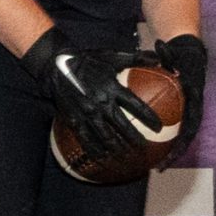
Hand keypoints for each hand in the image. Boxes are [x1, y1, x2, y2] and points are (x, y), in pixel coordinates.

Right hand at [21, 28, 165, 166]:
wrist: (56, 67)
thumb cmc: (87, 61)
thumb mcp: (111, 56)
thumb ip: (135, 58)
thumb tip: (157, 57)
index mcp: (112, 87)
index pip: (136, 106)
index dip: (149, 118)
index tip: (159, 128)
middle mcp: (101, 103)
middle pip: (122, 127)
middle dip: (135, 140)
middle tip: (144, 149)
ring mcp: (87, 113)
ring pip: (106, 137)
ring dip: (118, 150)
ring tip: (128, 159)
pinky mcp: (74, 120)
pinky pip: (86, 140)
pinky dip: (96, 151)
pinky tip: (103, 158)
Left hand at [156, 33, 207, 156]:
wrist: (190, 54)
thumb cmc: (180, 54)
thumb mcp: (174, 54)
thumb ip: (167, 53)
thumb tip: (159, 45)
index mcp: (194, 101)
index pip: (190, 128)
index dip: (181, 144)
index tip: (172, 155)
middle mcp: (194, 110)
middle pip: (185, 139)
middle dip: (174, 155)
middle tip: (160, 168)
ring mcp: (188, 113)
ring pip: (180, 137)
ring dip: (168, 151)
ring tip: (153, 165)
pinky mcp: (182, 113)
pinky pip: (173, 129)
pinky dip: (164, 140)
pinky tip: (148, 147)